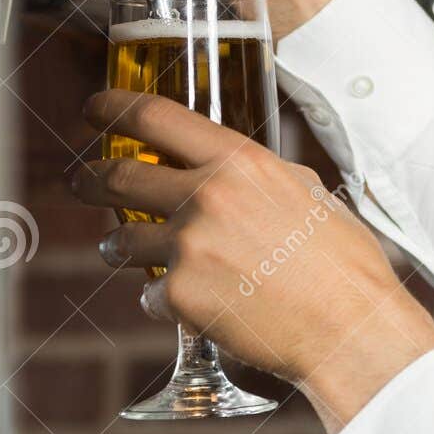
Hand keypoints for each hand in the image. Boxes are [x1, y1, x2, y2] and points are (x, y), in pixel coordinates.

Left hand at [71, 89, 433, 432]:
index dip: (113, 107)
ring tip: (134, 254)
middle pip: (116, 175)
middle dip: (89, 179)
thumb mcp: (308, 194)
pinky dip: (167, 298)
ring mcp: (188, 247)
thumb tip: (229, 169)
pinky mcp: (180, 296)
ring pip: (120, 239)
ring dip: (120, 246)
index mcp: (241, 163)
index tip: (94, 109)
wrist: (349, 326)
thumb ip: (259, 176)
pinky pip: (150, 293)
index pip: (155, 116)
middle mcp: (207, 197)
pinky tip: (201, 302)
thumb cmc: (342, 262)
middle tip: (84, 183)